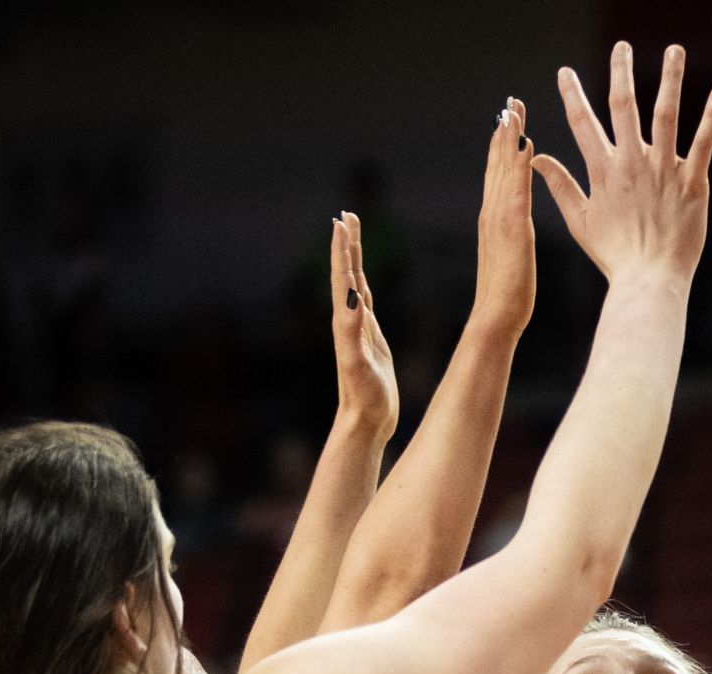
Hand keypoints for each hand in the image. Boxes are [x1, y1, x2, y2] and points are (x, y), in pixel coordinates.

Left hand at [330, 212, 398, 440]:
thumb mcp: (358, 365)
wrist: (366, 421)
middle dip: (346, 243)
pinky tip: (362, 278)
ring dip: (353, 258)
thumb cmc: (364, 398)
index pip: (342, 278)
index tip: (342, 221)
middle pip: (346, 273)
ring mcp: (358, 329)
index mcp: (345, 323)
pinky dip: (363, 283)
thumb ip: (354, 334)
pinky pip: (365, 302)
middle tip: (347, 214)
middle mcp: (348, 321)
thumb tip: (352, 301)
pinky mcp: (369, 339)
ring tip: (353, 233)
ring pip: (354, 283)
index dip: (342, 249)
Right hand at [473, 97, 535, 336]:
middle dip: (504, 132)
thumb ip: (511, 237)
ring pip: (503, 169)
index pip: (499, 175)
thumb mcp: (511, 258)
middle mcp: (492, 213)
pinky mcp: (511, 229)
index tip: (509, 120)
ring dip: (509, 138)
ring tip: (513, 110)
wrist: (495, 319)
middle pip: (497, 164)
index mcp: (495, 220)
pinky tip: (524, 144)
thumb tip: (515, 227)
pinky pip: (515, 189)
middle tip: (511, 102)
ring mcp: (499, 219)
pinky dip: (517, 165)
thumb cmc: (507, 299)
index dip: (502, 146)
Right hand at [533, 41, 711, 284]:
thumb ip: (560, 186)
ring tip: (674, 49)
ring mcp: (663, 171)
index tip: (564, 72)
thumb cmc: (615, 256)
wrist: (649, 280)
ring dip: (670, 79)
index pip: (583, 125)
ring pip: (666, 115)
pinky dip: (711, 116)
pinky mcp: (692, 182)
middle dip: (621, 72)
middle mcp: (633, 164)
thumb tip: (535, 161)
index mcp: (604, 172)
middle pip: (624, 107)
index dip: (572, 95)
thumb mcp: (580, 222)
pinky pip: (703, 143)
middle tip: (622, 46)